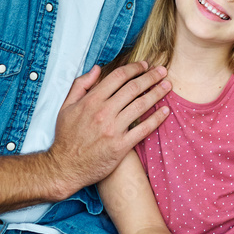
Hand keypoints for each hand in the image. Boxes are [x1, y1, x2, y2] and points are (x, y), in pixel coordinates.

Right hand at [46, 62, 170, 197]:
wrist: (65, 168)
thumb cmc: (66, 137)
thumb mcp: (66, 107)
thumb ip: (80, 85)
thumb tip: (97, 69)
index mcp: (91, 101)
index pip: (118, 77)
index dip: (134, 68)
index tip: (145, 65)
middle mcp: (104, 112)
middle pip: (133, 88)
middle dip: (151, 77)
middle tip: (163, 71)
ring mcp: (113, 129)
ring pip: (141, 105)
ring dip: (157, 93)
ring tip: (168, 86)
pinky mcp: (121, 146)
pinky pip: (144, 129)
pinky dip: (157, 118)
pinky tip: (166, 111)